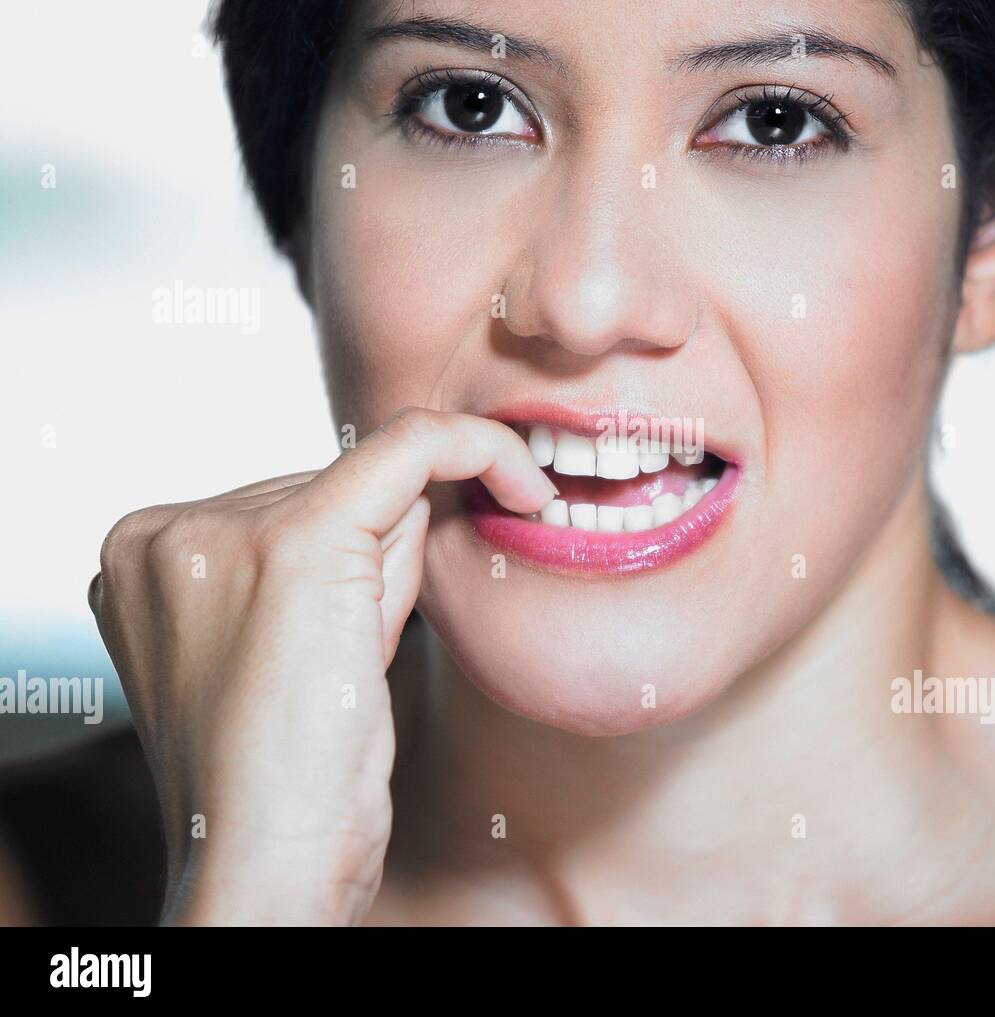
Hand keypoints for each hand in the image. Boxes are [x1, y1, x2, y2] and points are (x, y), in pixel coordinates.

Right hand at [88, 408, 554, 924]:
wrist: (267, 865)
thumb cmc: (289, 777)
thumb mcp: (296, 641)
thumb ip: (334, 556)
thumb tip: (423, 484)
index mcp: (148, 553)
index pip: (292, 502)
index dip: (362, 553)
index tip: (423, 561)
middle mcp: (165, 530)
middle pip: (334, 491)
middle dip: (376, 564)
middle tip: (343, 668)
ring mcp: (219, 530)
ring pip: (378, 487)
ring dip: (399, 571)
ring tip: (344, 665)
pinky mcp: (294, 543)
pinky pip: (414, 447)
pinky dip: (476, 451)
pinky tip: (527, 486)